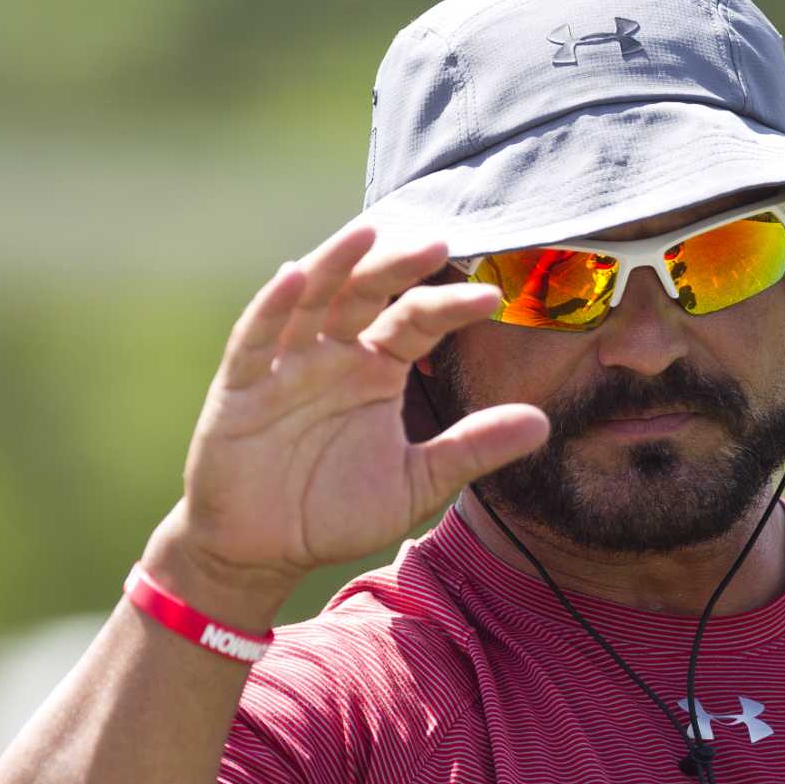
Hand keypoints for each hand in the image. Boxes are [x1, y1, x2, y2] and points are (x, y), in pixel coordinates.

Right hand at [146, 223, 548, 619]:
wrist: (265, 550)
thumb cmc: (335, 511)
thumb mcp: (417, 482)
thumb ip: (473, 449)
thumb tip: (544, 422)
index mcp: (377, 368)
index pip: (418, 321)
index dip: (450, 305)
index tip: (492, 297)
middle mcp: (334, 354)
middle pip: (366, 293)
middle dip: (397, 265)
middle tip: (438, 242)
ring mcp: (285, 364)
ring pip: (310, 299)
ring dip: (335, 264)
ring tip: (367, 233)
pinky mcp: (241, 386)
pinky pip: (255, 337)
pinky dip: (272, 305)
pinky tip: (292, 274)